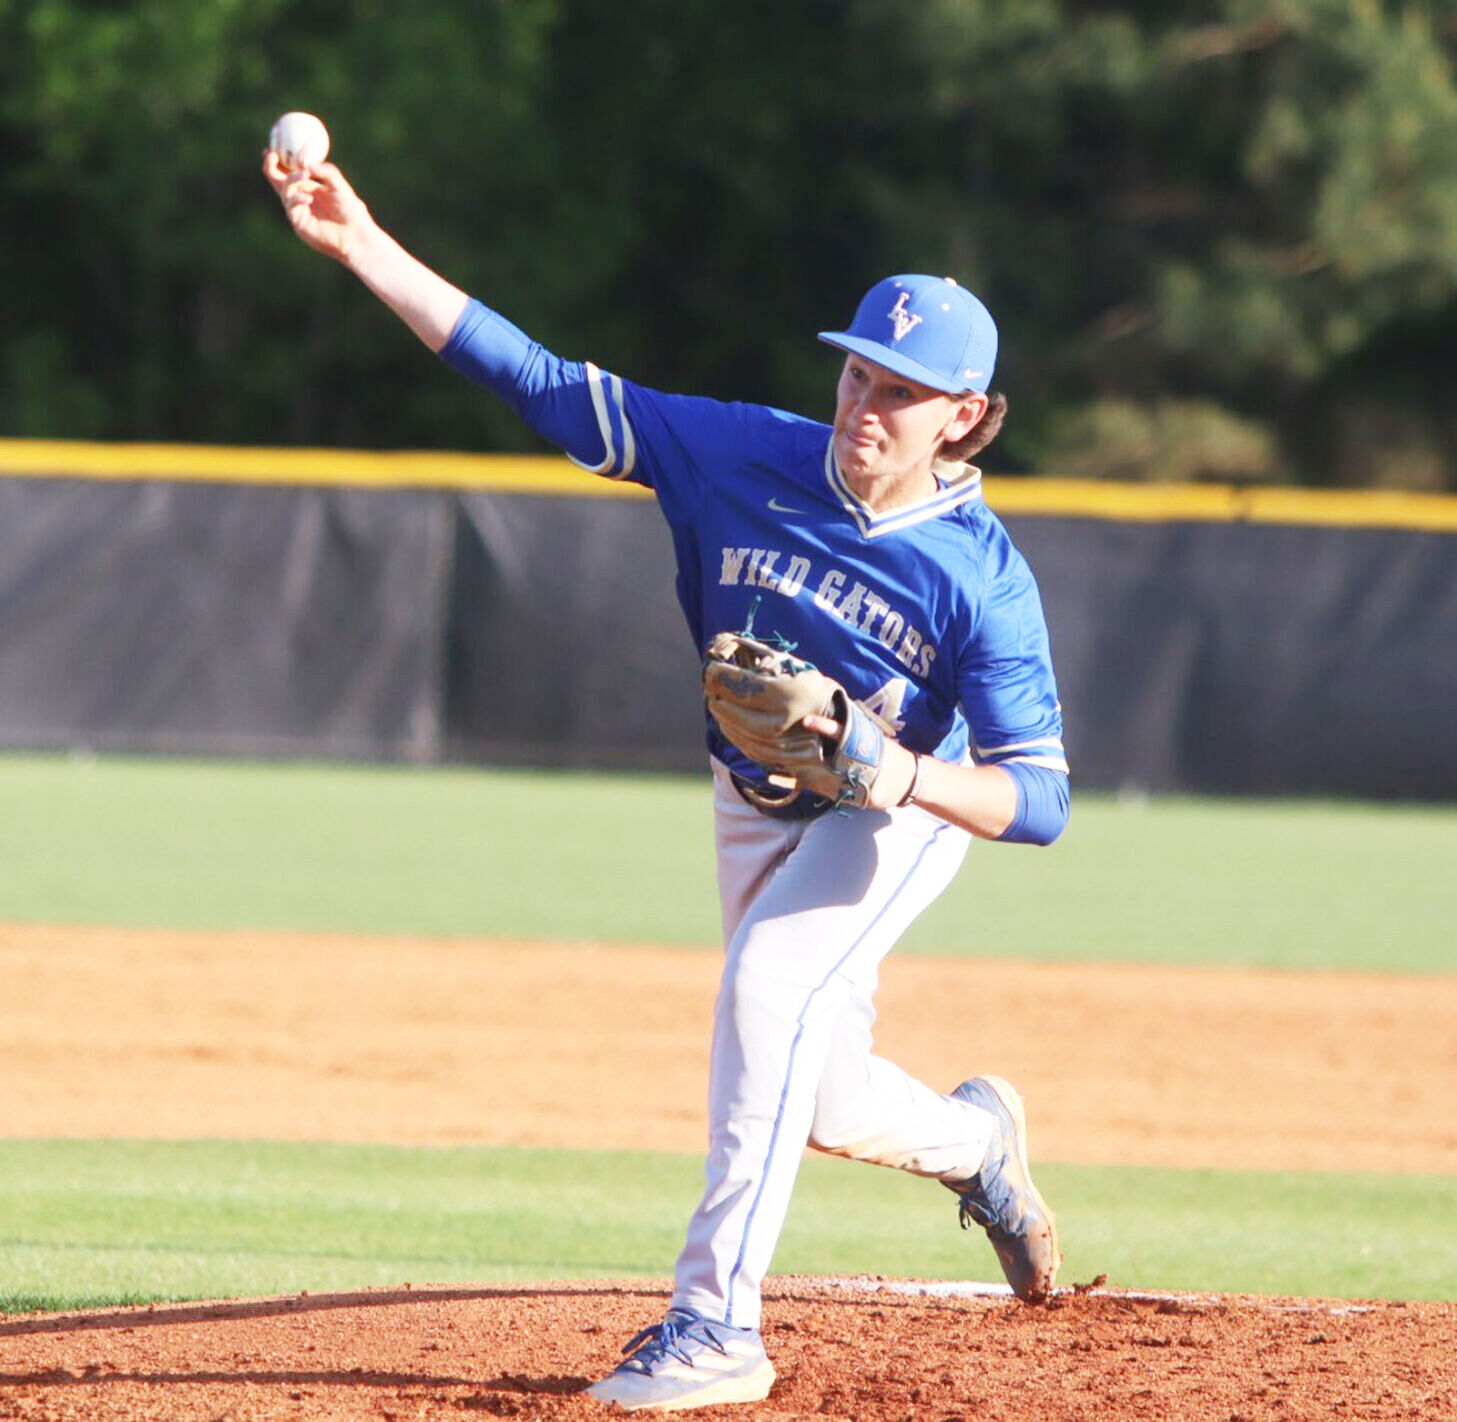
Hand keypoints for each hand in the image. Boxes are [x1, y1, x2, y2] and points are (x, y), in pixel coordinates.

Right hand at [262, 151, 374, 265]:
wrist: (356, 235)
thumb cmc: (351, 211)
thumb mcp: (340, 185)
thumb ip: (325, 171)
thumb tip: (305, 161)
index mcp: (309, 186)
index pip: (290, 170)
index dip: (280, 158)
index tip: (276, 143)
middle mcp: (300, 197)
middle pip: (277, 179)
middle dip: (271, 166)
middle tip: (271, 154)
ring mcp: (298, 210)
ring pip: (284, 189)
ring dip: (292, 179)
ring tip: (305, 174)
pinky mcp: (298, 222)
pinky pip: (291, 206)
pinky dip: (298, 198)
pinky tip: (309, 198)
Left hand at [802, 714, 918, 810]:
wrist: (912, 778)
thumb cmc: (891, 755)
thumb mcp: (877, 739)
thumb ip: (857, 735)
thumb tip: (833, 726)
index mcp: (865, 743)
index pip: (842, 731)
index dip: (824, 726)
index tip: (807, 721)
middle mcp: (865, 762)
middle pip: (831, 760)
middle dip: (812, 761)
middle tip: (792, 758)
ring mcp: (867, 782)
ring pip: (833, 782)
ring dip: (814, 779)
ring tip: (796, 776)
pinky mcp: (867, 798)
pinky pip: (841, 796)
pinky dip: (828, 793)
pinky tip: (817, 788)